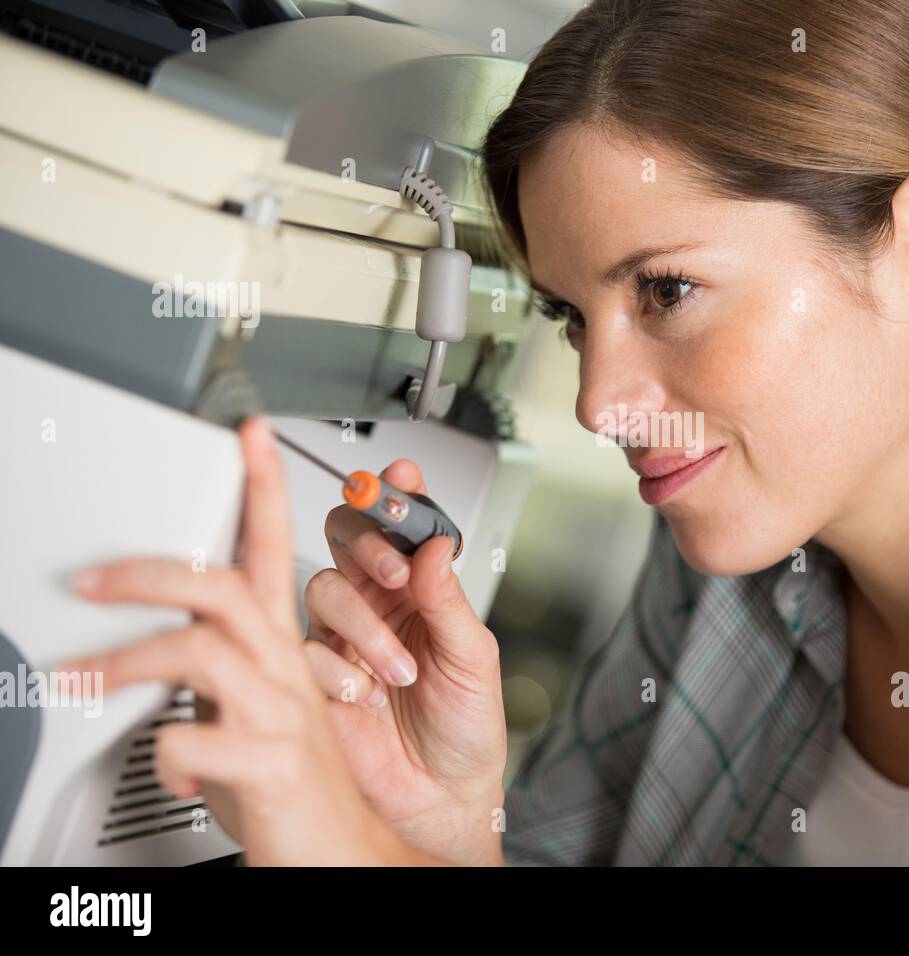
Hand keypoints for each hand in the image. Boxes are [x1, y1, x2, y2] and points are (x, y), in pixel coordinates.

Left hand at [61, 417, 432, 865]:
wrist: (342, 856)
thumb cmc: (295, 786)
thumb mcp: (258, 713)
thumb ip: (219, 672)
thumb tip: (157, 644)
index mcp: (285, 651)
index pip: (277, 549)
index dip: (264, 486)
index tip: (247, 435)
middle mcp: (287, 673)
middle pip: (224, 589)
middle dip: (152, 571)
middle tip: (92, 578)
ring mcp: (282, 715)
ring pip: (202, 652)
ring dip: (127, 662)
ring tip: (80, 679)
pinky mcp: (272, 764)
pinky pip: (192, 737)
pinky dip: (166, 751)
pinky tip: (170, 767)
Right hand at [303, 458, 507, 866]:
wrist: (441, 798)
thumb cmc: (464, 730)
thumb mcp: (475, 659)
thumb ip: (451, 602)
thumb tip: (437, 547)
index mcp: (419, 591)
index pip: (400, 526)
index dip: (396, 494)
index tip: (402, 476)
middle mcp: (375, 606)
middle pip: (346, 536)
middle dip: (368, 540)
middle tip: (394, 568)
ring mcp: (339, 638)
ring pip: (322, 588)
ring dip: (365, 623)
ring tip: (400, 669)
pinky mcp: (310, 677)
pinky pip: (304, 649)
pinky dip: (338, 670)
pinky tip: (367, 696)